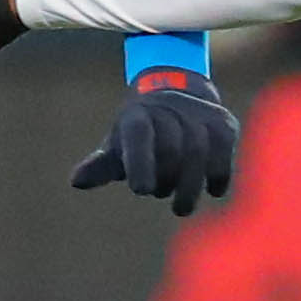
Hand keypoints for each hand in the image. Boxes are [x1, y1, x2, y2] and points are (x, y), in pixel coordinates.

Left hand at [73, 68, 238, 216]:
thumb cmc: (137, 133)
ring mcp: (197, 112)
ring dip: (190, 186)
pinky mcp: (223, 122)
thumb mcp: (117, 148)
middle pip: (171, 149)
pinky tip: (212, 190)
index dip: (140, 162)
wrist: (174, 94)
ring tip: (181, 207)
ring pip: (199, 152)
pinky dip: (217, 176)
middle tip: (159, 194)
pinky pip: (224, 153)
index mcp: (136, 116)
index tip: (140, 190)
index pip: (138, 136)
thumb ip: (101, 166)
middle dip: (166, 179)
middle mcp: (167, 107)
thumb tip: (76, 181)